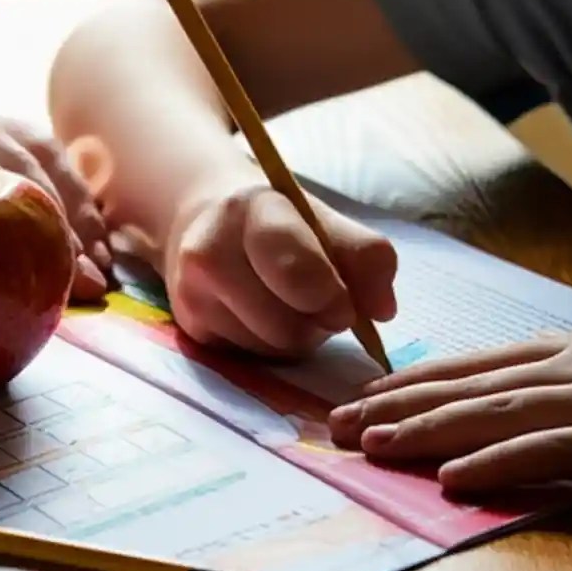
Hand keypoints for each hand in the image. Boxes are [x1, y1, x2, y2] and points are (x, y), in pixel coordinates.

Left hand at [0, 63, 110, 299]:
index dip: (20, 204)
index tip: (54, 257)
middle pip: (18, 153)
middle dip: (61, 218)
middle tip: (91, 282)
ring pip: (32, 148)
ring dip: (71, 204)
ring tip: (100, 265)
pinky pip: (21, 152)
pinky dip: (54, 191)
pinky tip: (77, 235)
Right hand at [161, 175, 397, 357]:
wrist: (202, 220)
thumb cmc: (276, 222)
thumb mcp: (322, 219)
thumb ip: (365, 256)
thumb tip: (382, 311)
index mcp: (253, 211)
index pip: (298, 272)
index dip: (332, 298)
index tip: (346, 303)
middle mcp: (210, 252)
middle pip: (287, 326)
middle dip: (316, 323)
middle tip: (320, 304)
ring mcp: (192, 294)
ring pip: (269, 348)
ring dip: (295, 338)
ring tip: (290, 308)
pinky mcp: (190, 328)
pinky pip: (249, 359)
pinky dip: (268, 346)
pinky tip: (263, 317)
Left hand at [328, 318, 571, 492]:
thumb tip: (523, 378)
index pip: (474, 363)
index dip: (414, 379)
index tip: (362, 394)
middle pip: (468, 385)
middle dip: (397, 406)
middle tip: (336, 425)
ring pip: (495, 414)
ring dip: (427, 432)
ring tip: (372, 447)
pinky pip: (554, 452)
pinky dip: (498, 465)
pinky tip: (455, 480)